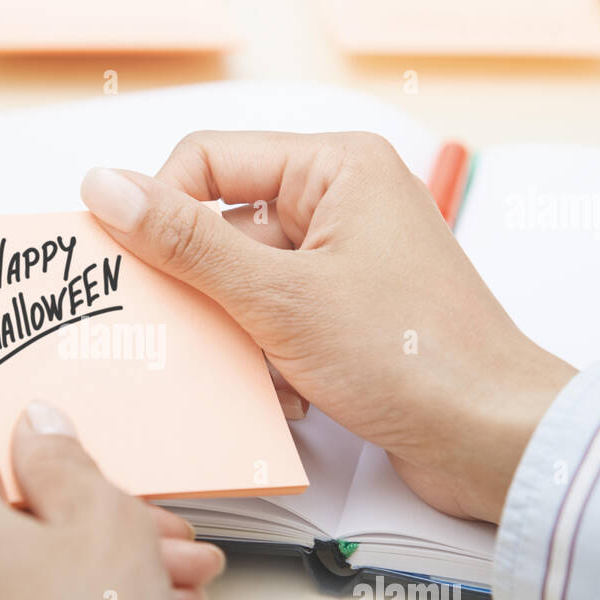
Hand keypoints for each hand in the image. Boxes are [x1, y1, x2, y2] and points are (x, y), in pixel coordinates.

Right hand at [80, 131, 576, 522]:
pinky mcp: (347, 315)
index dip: (160, 209)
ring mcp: (345, 262)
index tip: (128, 265)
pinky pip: (273, 322)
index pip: (206, 159)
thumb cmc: (409, 357)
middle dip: (203, 289)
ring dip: (238, 335)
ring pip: (243, 284)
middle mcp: (339, 203)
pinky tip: (293, 394)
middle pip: (222, 226)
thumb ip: (186, 242)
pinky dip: (268, 360)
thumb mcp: (278, 296)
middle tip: (180, 329)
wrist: (493, 440)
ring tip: (267, 371)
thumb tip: (105, 185)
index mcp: (333, 166)